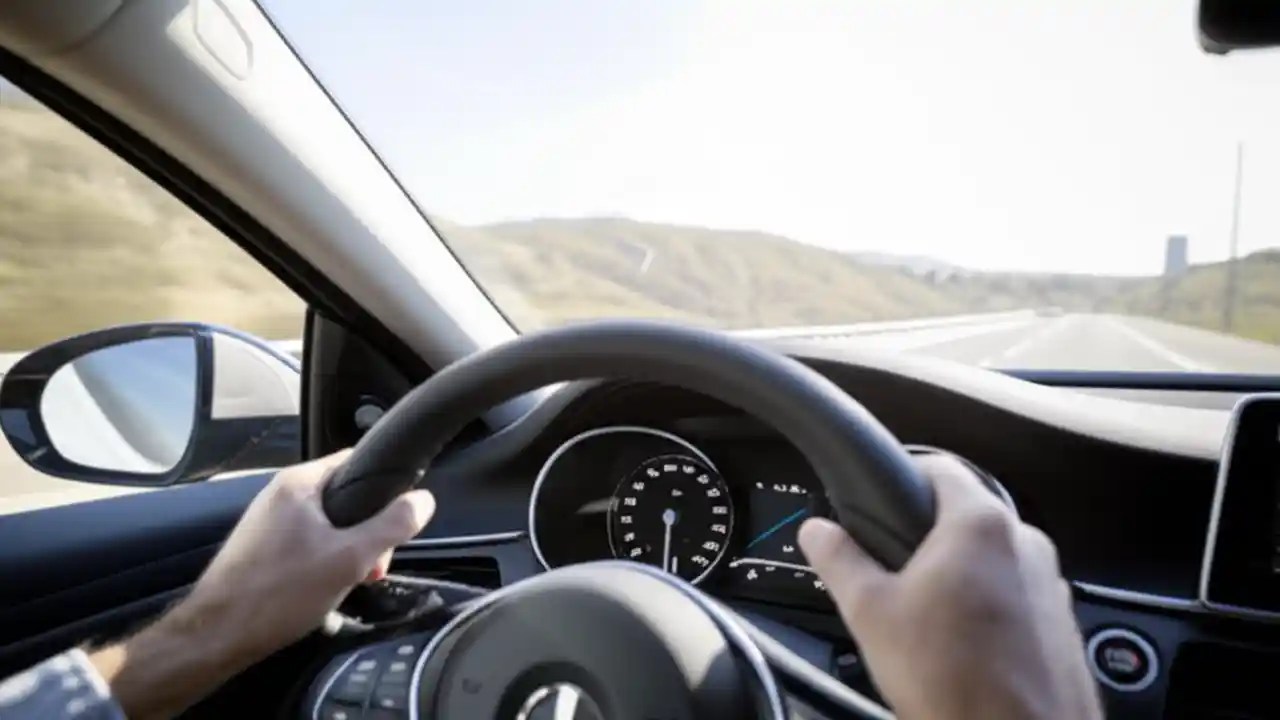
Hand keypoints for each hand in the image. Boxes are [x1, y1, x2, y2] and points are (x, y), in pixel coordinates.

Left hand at [92, 450, 434, 718]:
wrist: (216, 635)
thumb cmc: (280, 592)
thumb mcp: (350, 559)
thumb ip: (392, 525)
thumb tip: (423, 499)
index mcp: (299, 483)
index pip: (357, 462)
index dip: (386, 489)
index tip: (398, 524)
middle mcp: (280, 493)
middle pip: (345, 498)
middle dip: (369, 532)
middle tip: (373, 567)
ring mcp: (267, 521)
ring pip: (328, 525)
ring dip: (348, 551)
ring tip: (349, 582)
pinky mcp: (260, 547)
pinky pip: (307, 543)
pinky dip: (324, 561)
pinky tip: (324, 589)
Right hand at [799, 454, 1101, 719]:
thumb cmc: (949, 679)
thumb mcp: (871, 613)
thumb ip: (840, 560)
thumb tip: (817, 532)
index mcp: (980, 524)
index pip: (939, 466)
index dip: (903, 475)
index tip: (879, 500)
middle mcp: (1027, 543)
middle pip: (966, 516)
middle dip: (928, 538)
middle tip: (893, 573)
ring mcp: (1053, 584)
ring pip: (994, 559)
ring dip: (962, 576)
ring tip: (927, 620)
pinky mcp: (1064, 623)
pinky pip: (1019, 597)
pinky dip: (991, 609)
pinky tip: (963, 648)